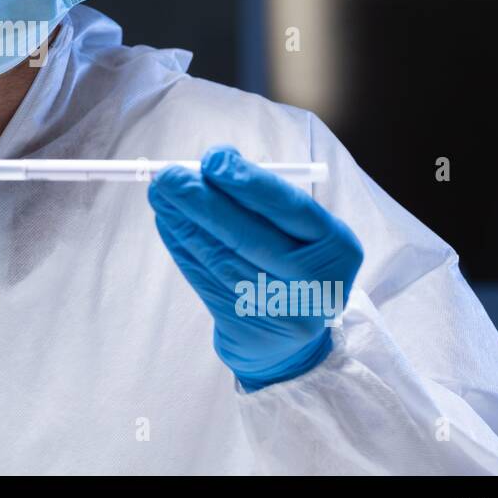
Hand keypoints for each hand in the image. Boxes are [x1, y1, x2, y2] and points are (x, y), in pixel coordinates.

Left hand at [147, 146, 361, 390]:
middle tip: (168, 175)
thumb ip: (262, 194)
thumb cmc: (293, 260)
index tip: (212, 159)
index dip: (248, 182)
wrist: (291, 337)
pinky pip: (205, 278)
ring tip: (160, 194)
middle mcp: (314, 282)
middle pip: (248, 236)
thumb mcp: (298, 228)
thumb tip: (215, 160)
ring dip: (183, 221)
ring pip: (220, 257)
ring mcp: (280, 310)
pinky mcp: (246, 326)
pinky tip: (168, 222)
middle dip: (201, 201)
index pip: (289, 208)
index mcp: (337, 247)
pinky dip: (182, 246)